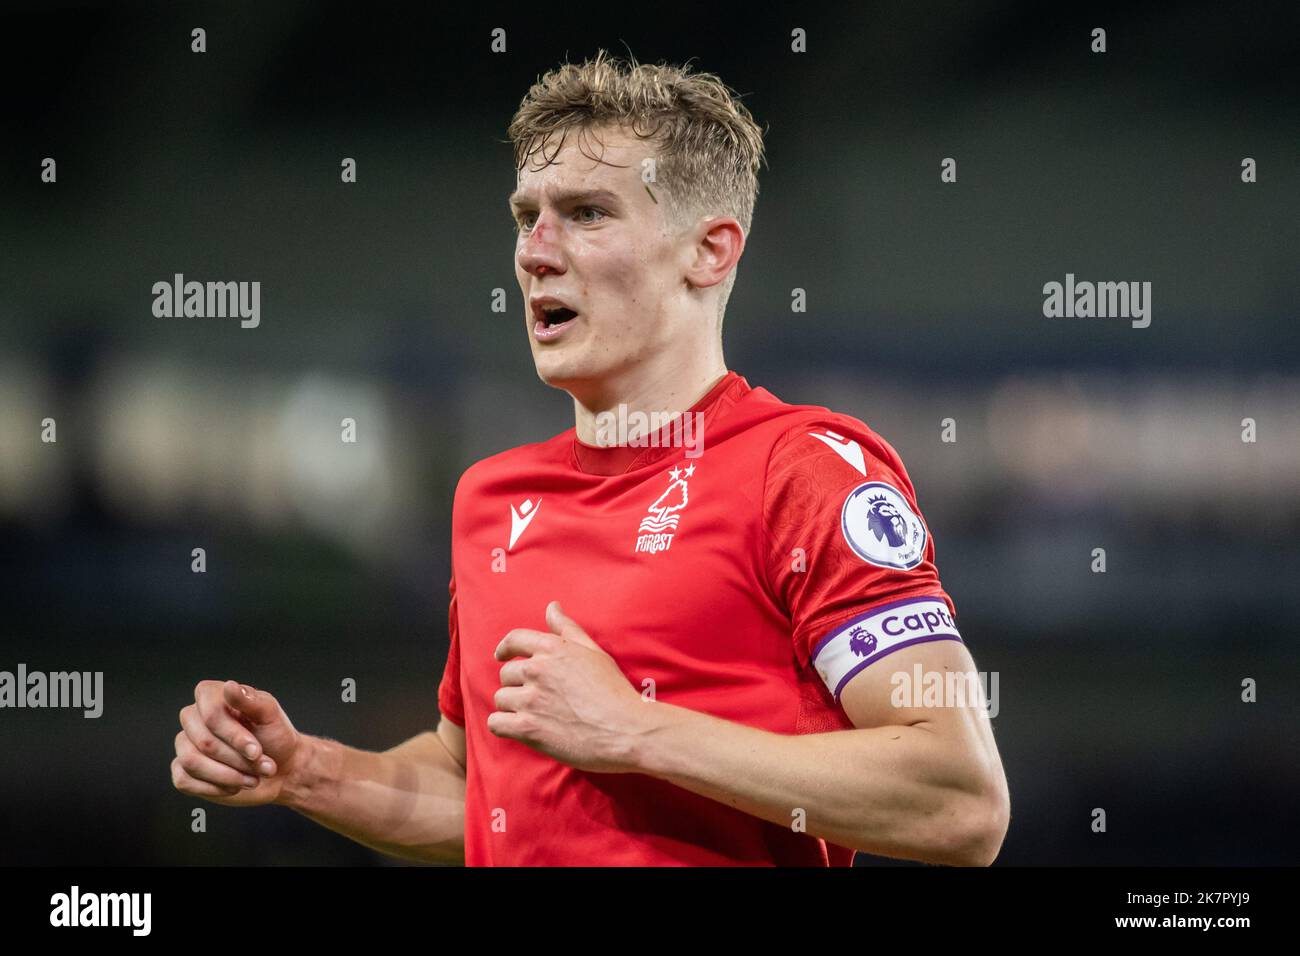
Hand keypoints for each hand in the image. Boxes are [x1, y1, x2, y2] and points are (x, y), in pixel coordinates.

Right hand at [172, 680, 304, 805]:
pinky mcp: (183, 769)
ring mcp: (185, 743)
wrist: (281, 767)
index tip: (257, 750)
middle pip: (205, 742)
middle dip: (238, 760)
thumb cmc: (275, 735)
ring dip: (228, 776)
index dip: (234, 736)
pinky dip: (215, 788)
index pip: (211, 715)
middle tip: (264, 767)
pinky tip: (235, 786)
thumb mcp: (270, 715)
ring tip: (253, 779)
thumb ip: (250, 700)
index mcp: (211, 695)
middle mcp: (193, 717)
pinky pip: (185, 781)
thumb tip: (229, 686)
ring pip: (192, 762)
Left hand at [489, 602, 649, 772]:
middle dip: (516, 684)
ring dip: (512, 707)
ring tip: (533, 715)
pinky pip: (496, 723)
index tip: (502, 656)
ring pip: (501, 699)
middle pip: (506, 673)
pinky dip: (504, 726)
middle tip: (535, 698)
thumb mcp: (595, 652)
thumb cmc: (615, 691)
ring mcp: (531, 699)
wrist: (626, 730)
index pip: (514, 639)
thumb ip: (568, 629)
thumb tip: (552, 606)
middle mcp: (538, 670)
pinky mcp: (528, 727)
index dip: (505, 648)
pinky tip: (518, 728)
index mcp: (553, 648)